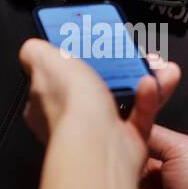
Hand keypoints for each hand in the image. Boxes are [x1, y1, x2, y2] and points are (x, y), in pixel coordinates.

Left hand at [18, 38, 180, 177]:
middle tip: (134, 51)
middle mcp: (71, 121)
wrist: (99, 144)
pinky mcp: (127, 141)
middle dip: (120, 65)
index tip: (95, 44)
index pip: (58, 76)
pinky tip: (152, 83)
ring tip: (154, 63)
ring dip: (142, 76)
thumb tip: (32, 49)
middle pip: (97, 84)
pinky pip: (142, 114)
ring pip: (125, 97)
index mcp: (45, 104)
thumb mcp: (41, 60)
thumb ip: (34, 51)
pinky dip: (150, 97)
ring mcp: (100, 133)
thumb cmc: (69, 105)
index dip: (77, 58)